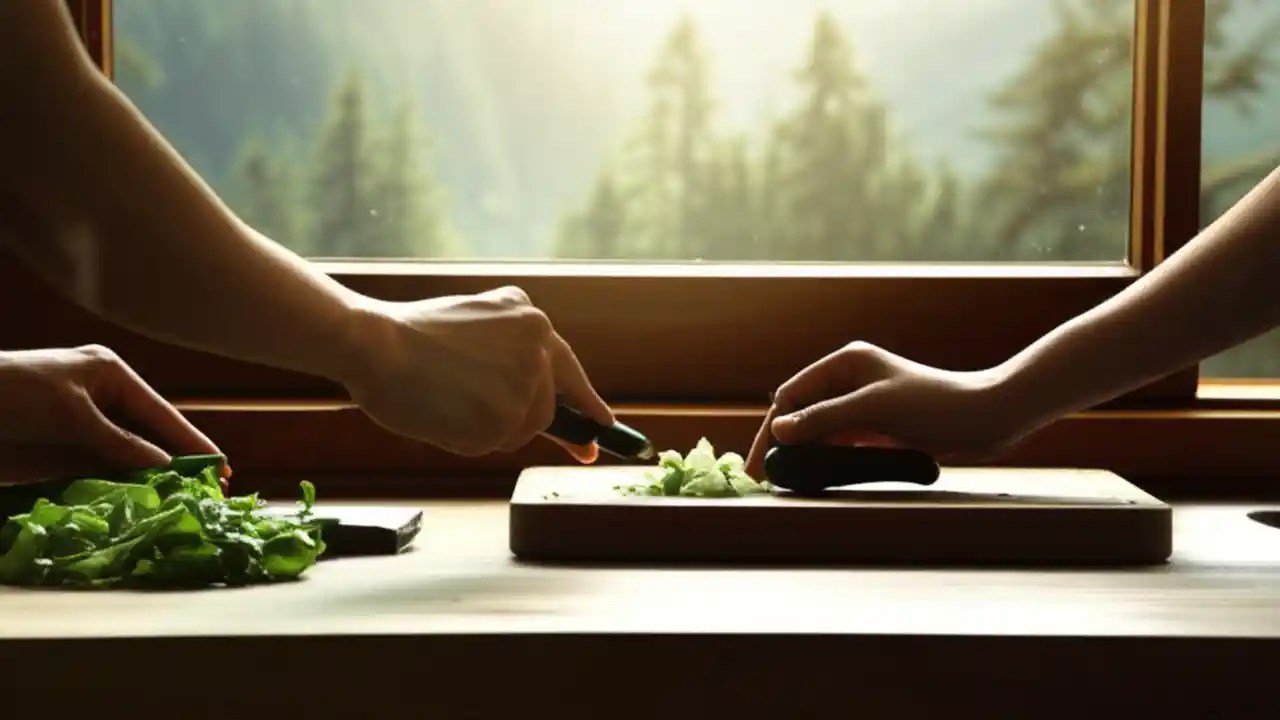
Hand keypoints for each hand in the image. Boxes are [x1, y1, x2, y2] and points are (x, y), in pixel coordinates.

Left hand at [0, 345, 222, 483]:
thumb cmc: (11, 392)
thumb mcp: (70, 414)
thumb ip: (118, 442)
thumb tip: (164, 466)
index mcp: (110, 377)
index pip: (161, 413)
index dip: (192, 441)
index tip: (221, 467)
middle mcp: (102, 402)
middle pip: (150, 438)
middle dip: (178, 464)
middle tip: (209, 493)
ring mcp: (82, 431)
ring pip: (128, 460)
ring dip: (151, 481)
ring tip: (181, 505)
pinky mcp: (60, 457)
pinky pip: (100, 476)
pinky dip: (120, 490)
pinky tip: (139, 505)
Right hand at [338, 286, 613, 461]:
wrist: (376, 344)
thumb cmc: (414, 333)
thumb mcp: (479, 317)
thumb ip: (514, 348)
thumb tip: (546, 395)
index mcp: (533, 324)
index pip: (569, 372)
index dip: (586, 402)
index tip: (604, 427)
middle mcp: (538, 356)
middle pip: (541, 410)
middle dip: (514, 417)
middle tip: (472, 407)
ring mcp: (522, 393)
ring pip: (517, 431)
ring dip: (486, 426)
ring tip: (448, 395)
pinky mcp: (500, 425)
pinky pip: (490, 446)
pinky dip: (464, 438)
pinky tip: (441, 411)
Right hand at [745, 342, 1027, 478]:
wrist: (987, 417)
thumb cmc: (933, 404)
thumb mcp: (872, 409)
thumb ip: (824, 418)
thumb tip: (779, 431)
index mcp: (845, 364)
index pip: (792, 395)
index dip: (773, 429)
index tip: (760, 464)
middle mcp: (851, 380)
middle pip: (804, 414)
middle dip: (785, 444)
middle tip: (767, 479)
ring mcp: (866, 405)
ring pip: (823, 431)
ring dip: (807, 454)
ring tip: (790, 483)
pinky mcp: (881, 427)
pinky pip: (844, 443)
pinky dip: (830, 460)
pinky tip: (820, 478)